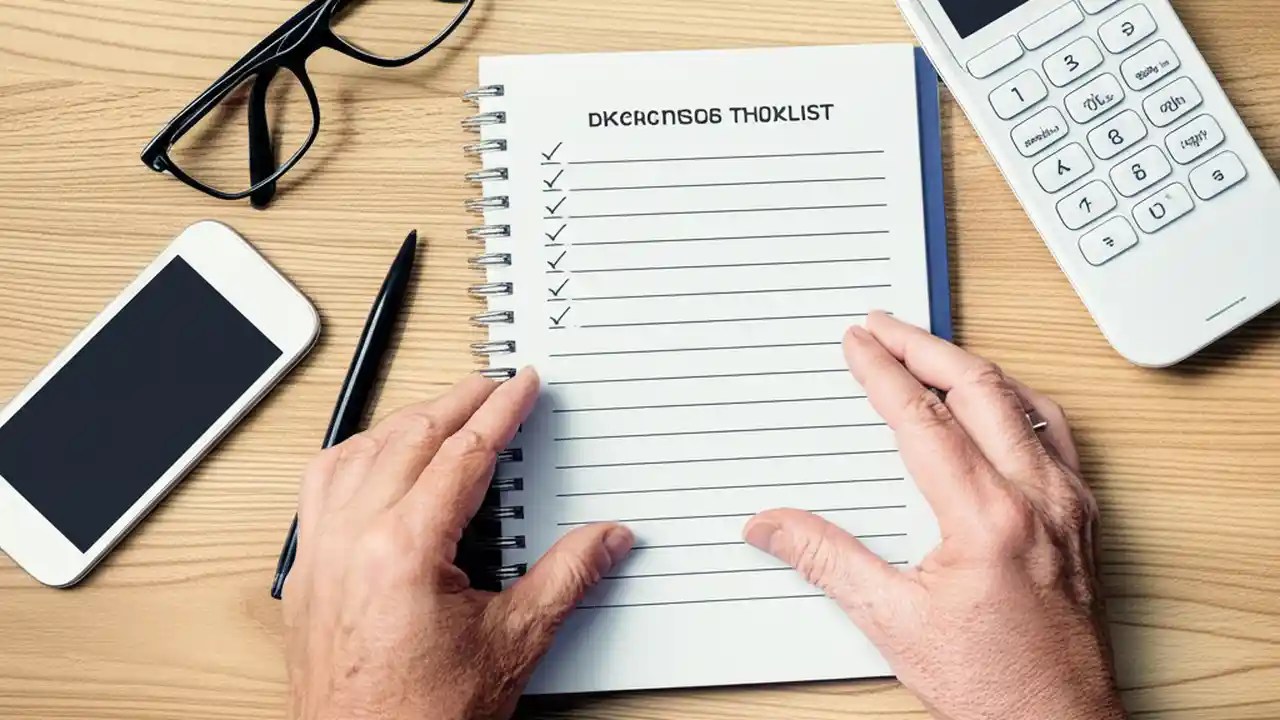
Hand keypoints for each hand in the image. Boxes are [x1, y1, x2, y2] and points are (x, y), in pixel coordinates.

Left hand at [283, 369, 633, 719]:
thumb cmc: (421, 718)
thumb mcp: (513, 643)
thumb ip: (566, 578)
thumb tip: (607, 539)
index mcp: (404, 550)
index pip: (463, 454)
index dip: (501, 412)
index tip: (521, 387)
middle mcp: (352, 541)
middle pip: (409, 437)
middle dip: (457, 402)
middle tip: (493, 386)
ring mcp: (320, 554)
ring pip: (359, 452)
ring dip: (405, 421)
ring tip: (442, 409)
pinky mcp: (305, 573)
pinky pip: (320, 487)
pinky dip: (354, 457)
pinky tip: (373, 457)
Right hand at [745, 313, 1123, 719]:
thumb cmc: (994, 686)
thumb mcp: (894, 623)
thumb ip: (827, 561)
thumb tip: (770, 526)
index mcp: (987, 519)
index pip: (924, 418)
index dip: (884, 371)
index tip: (859, 343)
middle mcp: (1038, 499)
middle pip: (979, 388)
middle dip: (924, 345)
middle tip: (884, 326)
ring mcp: (1069, 504)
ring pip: (1024, 400)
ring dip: (972, 365)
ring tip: (931, 349)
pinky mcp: (1084, 517)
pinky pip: (1056, 431)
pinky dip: (1017, 399)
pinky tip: (998, 401)